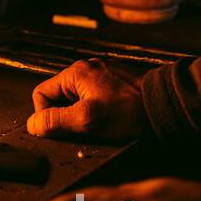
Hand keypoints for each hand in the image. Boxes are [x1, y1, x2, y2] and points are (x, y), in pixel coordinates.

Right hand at [27, 59, 148, 140]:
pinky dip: (97, 113)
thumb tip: (33, 124)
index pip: (41, 94)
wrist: (167, 107)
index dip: (45, 115)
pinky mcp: (115, 86)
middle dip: (66, 117)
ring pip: (77, 101)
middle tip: (83, 130)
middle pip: (59, 98)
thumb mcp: (87, 120)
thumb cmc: (132, 111)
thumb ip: (56, 121)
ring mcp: (102, 77)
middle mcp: (88, 70)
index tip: (59, 130)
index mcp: (76, 73)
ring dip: (82, 117)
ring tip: (101, 126)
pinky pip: (94, 101)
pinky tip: (112, 122)